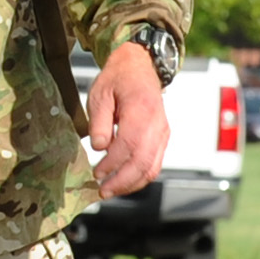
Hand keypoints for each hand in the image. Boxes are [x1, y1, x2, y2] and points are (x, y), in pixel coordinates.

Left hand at [86, 41, 170, 196]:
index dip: (112, 163)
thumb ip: (99, 121)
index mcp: (142, 109)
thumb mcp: (100, 94)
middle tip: (102, 190)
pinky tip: (123, 182)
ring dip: (131, 183)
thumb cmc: (118, 79)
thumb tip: (99, 147)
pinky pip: (154, 164)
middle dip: (121, 180)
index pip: (129, 144)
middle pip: (143, 161)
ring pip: (151, 167)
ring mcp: (163, 133)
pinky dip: (139, 177)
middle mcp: (157, 123)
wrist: (139, 68)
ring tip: (110, 190)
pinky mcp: (163, 139)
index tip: (97, 172)